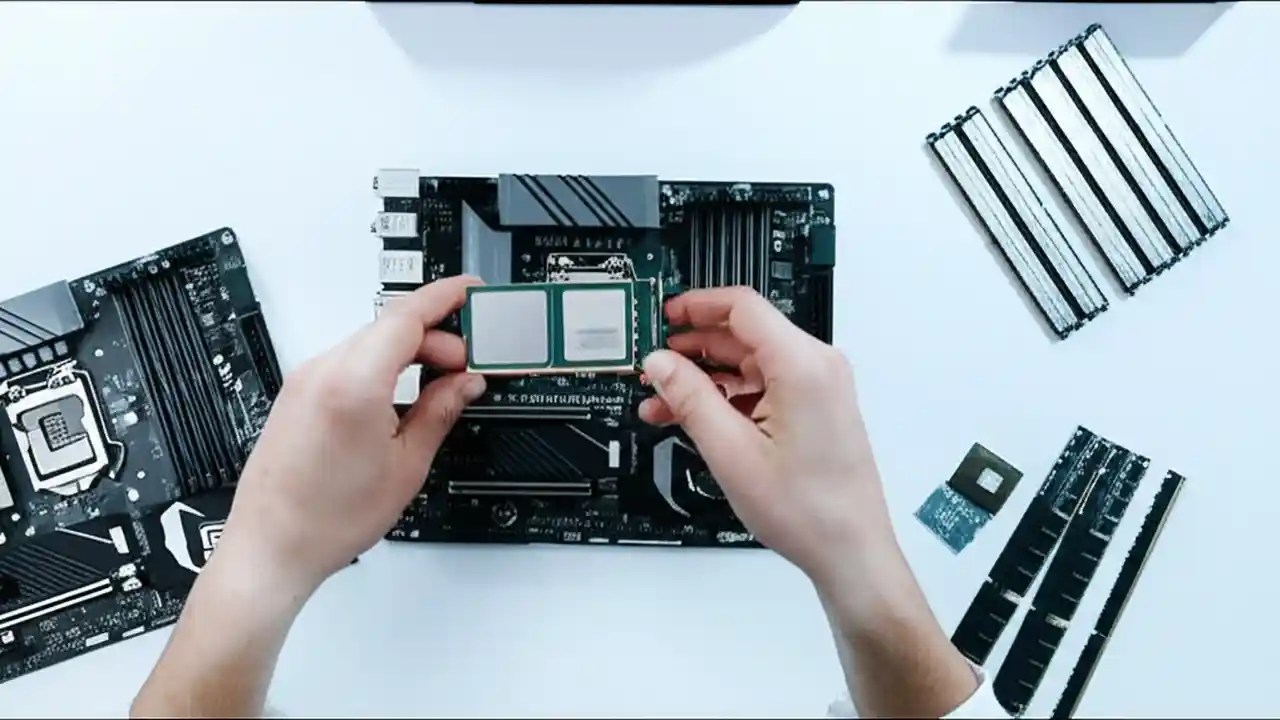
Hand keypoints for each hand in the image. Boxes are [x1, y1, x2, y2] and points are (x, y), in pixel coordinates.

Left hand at [220, 275, 486, 593]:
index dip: (447, 297)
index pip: (408, 315)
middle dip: (438, 335)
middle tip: (472, 363)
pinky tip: (407, 389)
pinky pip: (350, 359)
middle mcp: (323, 370)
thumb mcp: (406, 465)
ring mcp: (305, 378)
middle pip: (392, 325)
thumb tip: (465, 382)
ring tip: (443, 382)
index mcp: (354, 383)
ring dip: (412, 350)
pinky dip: (385, 363)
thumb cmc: (327, 518)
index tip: (474, 292)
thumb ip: (441, 411)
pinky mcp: (298, 392)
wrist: (272, 547)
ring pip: (371, 340)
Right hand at [639, 287, 891, 587]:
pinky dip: (727, 397)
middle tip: (653, 364)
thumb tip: (660, 363)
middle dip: (693, 348)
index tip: (664, 314)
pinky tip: (693, 417)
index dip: (696, 306)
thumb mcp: (731, 452)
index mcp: (802, 366)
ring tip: (662, 401)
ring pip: (748, 364)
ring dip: (705, 378)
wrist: (850, 551)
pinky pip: (763, 387)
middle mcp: (816, 367)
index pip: (742, 307)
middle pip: (743, 334)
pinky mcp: (814, 408)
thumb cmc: (809, 511)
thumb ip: (690, 398)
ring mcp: (818, 388)